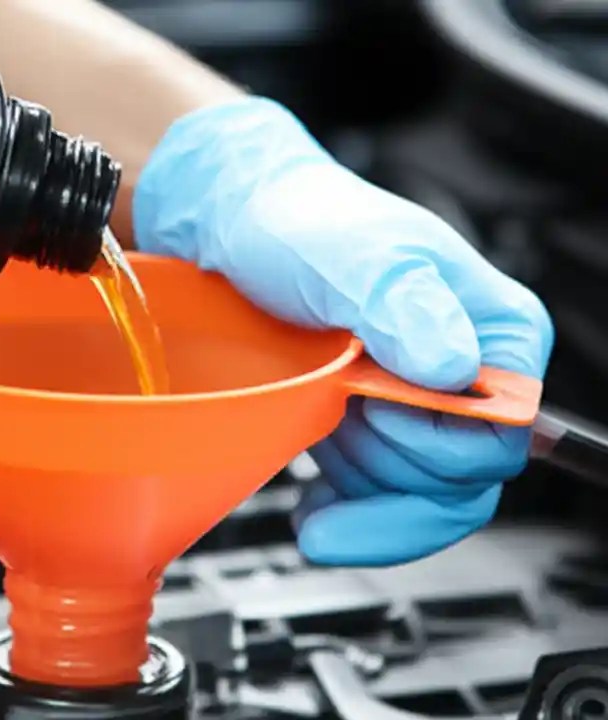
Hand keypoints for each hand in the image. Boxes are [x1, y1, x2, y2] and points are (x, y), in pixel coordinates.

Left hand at [133, 96, 554, 566]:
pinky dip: (344, 511)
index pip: (502, 433)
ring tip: (310, 428)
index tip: (371, 413)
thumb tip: (455, 366)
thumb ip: (405, 307)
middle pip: (459, 479)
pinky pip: (377, 500)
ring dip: (357, 486)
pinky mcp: (369, 429)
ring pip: (413, 496)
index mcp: (494, 330)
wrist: (233, 227)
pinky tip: (311, 505)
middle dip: (385, 467)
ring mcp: (415, 408)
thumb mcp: (352, 258)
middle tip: (330, 419)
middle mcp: (467, 374)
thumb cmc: (298, 225)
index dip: (435, 444)